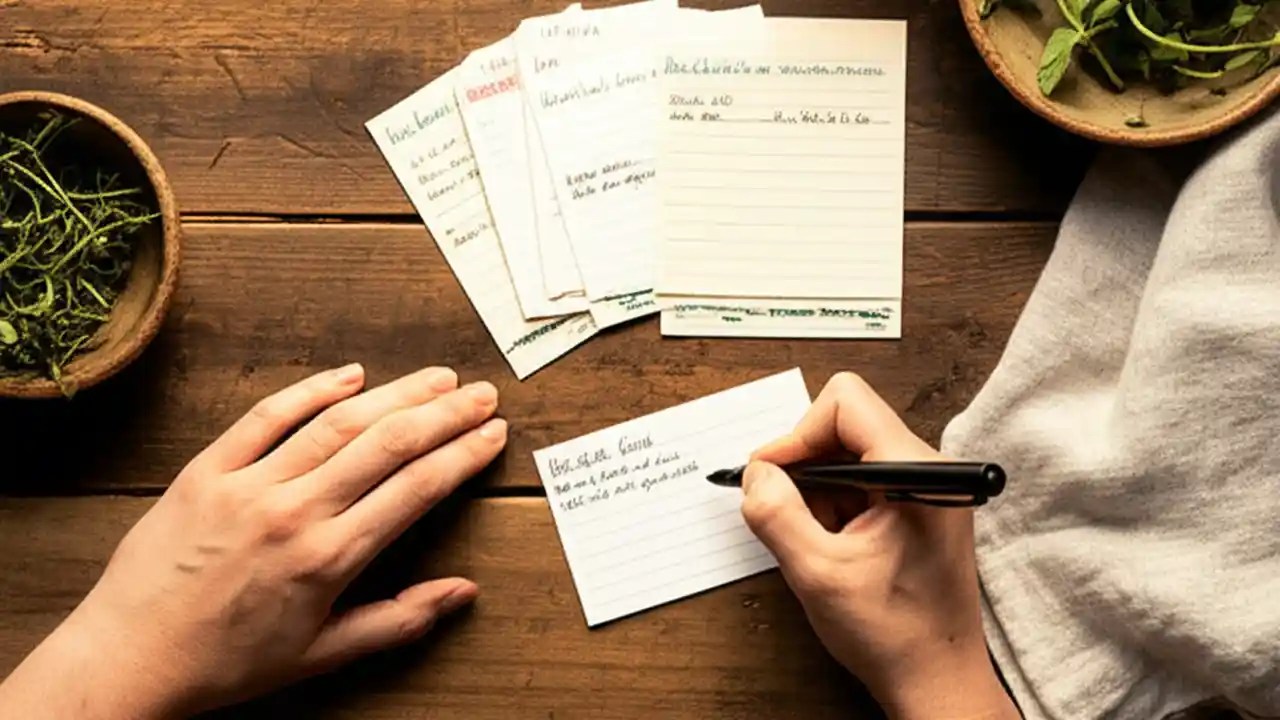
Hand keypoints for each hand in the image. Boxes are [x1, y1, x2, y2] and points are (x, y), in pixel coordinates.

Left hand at [0, 364, 506, 719]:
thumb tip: (464, 591)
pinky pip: (266, 417)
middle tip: (481, 393)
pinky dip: (311, 390)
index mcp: (329, 560)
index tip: (493, 434)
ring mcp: (248, 485)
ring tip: (435, 378)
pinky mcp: (207, 470)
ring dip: (394, 394)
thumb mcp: (322, 655)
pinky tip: (350, 373)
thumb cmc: (227, 663)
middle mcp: (295, 512)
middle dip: (444, 414)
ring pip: (337, 423)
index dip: (463, 455)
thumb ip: (399, 620)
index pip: (416, 489)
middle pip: (388, 444)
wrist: (129, 658)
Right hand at [741, 373, 1017, 719]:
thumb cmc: (895, 635)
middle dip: (804, 465)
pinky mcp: (917, 508)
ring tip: (817, 542)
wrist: (937, 682)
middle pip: (845, 425)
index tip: (770, 474)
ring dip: (818, 491)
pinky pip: (861, 483)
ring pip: (849, 455)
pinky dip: (833, 507)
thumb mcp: (817, 575)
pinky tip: (833, 548)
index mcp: (914, 472)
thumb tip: (756, 474)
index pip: (846, 404)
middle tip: (783, 511)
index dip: (798, 434)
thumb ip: (778, 515)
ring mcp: (924, 488)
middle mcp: (927, 469)